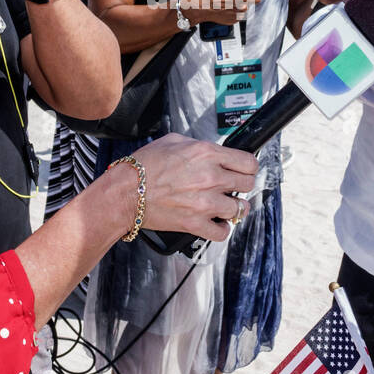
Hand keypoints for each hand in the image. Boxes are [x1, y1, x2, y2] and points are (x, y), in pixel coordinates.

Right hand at [130, 134, 257, 241]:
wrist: (125, 192)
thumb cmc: (143, 167)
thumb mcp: (173, 141)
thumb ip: (198, 146)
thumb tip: (212, 153)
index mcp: (207, 154)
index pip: (248, 163)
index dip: (248, 167)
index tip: (244, 171)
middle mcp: (211, 177)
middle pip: (248, 185)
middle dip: (241, 186)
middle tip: (232, 188)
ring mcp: (205, 202)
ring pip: (239, 209)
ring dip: (233, 208)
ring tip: (224, 207)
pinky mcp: (195, 223)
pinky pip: (222, 232)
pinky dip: (221, 229)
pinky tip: (215, 223)